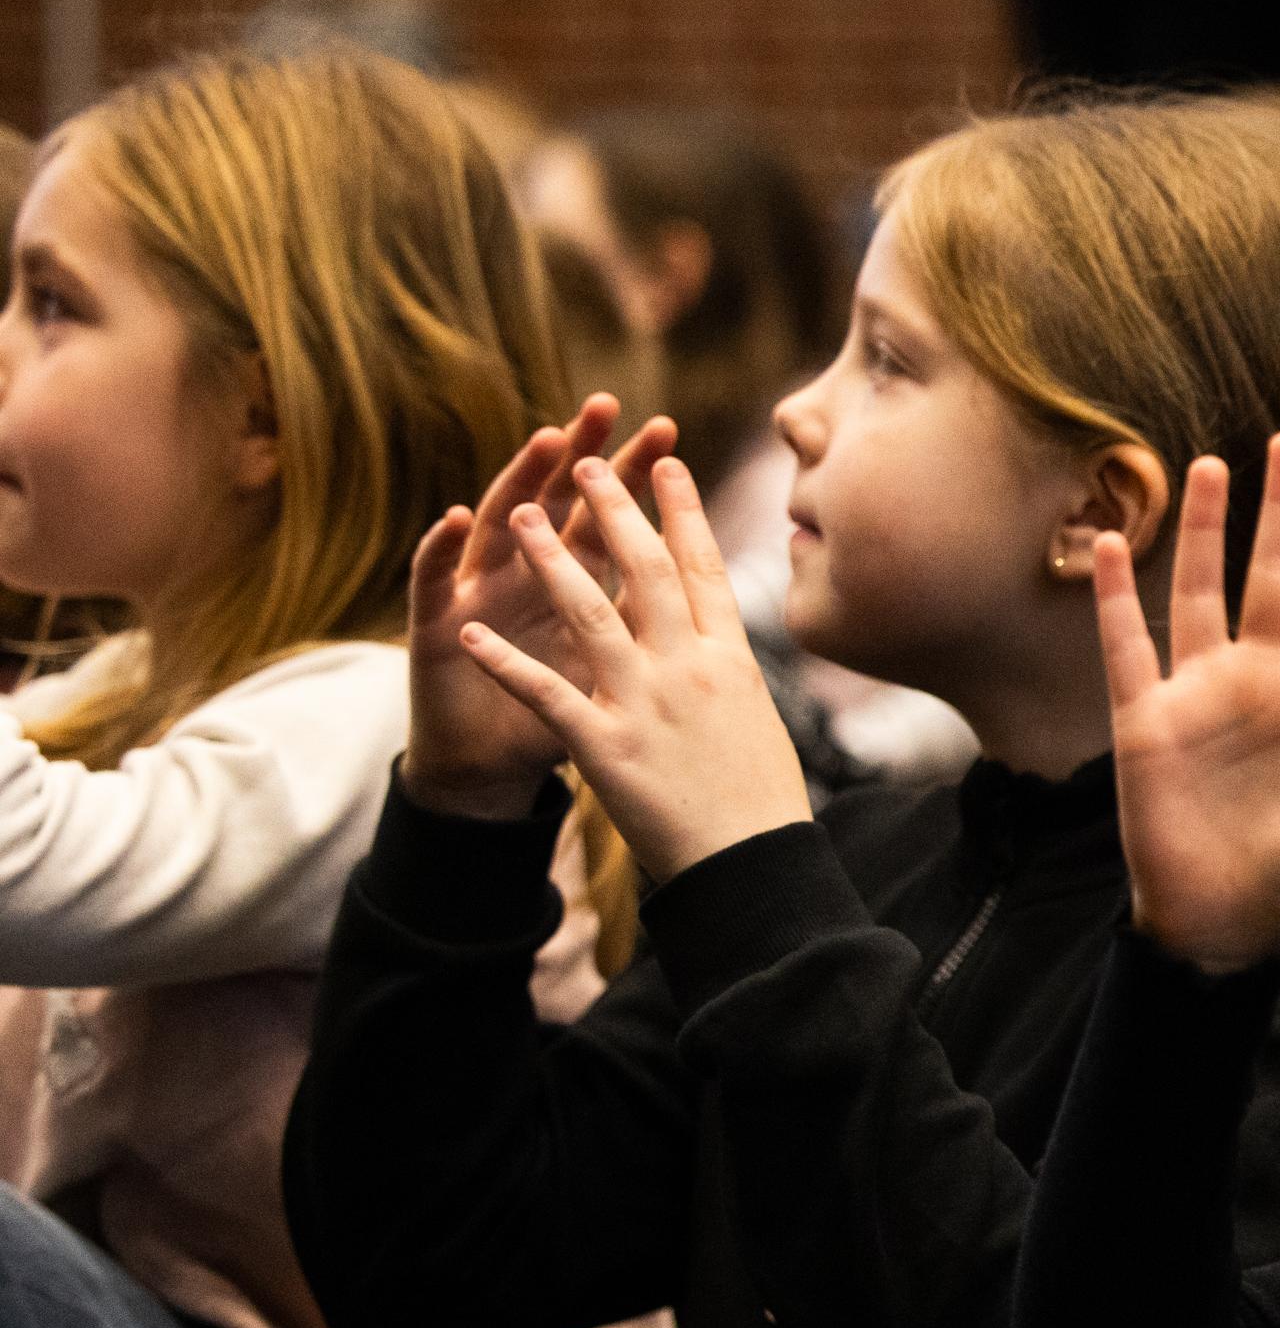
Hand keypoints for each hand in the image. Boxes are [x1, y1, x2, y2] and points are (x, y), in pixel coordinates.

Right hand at [406, 396, 672, 818]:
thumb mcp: (617, 668)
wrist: (494, 769)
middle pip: (557, 503)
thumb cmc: (562, 716)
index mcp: (577, 581)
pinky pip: (433, 583)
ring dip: (520, 482)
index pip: (611, 516)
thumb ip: (649, 625)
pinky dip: (439, 551)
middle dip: (582, 455)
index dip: (634, 477)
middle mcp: (526, 573)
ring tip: (544, 441)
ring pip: (497, 525)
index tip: (668, 433)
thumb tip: (714, 592)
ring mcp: (478, 592)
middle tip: (605, 406)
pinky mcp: (434, 626)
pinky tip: (454, 519)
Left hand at [453, 454, 812, 878]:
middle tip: (584, 464)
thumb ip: (724, 668)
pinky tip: (470, 635)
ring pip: (590, 615)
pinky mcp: (607, 747)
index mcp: (731, 661)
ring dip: (548, 562)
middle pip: (647, 572)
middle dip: (613, 511)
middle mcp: (691, 670)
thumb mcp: (755, 717)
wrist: (752, 864)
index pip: (703, 570)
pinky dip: (504, 663)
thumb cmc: (761, 799)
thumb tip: (714, 629)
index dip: (682, 511)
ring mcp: (647, 705)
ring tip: (517, 519)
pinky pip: (545, 693)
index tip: (664, 463)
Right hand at [1089, 437, 1279, 974]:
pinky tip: (1106, 544)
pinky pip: (1126, 647)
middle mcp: (1262, 679)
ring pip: (1201, 592)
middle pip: (1274, 576)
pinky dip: (1113, 599)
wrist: (1222, 922)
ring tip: (1211, 465)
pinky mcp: (1146, 719)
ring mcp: (1201, 693)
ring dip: (1204, 532)